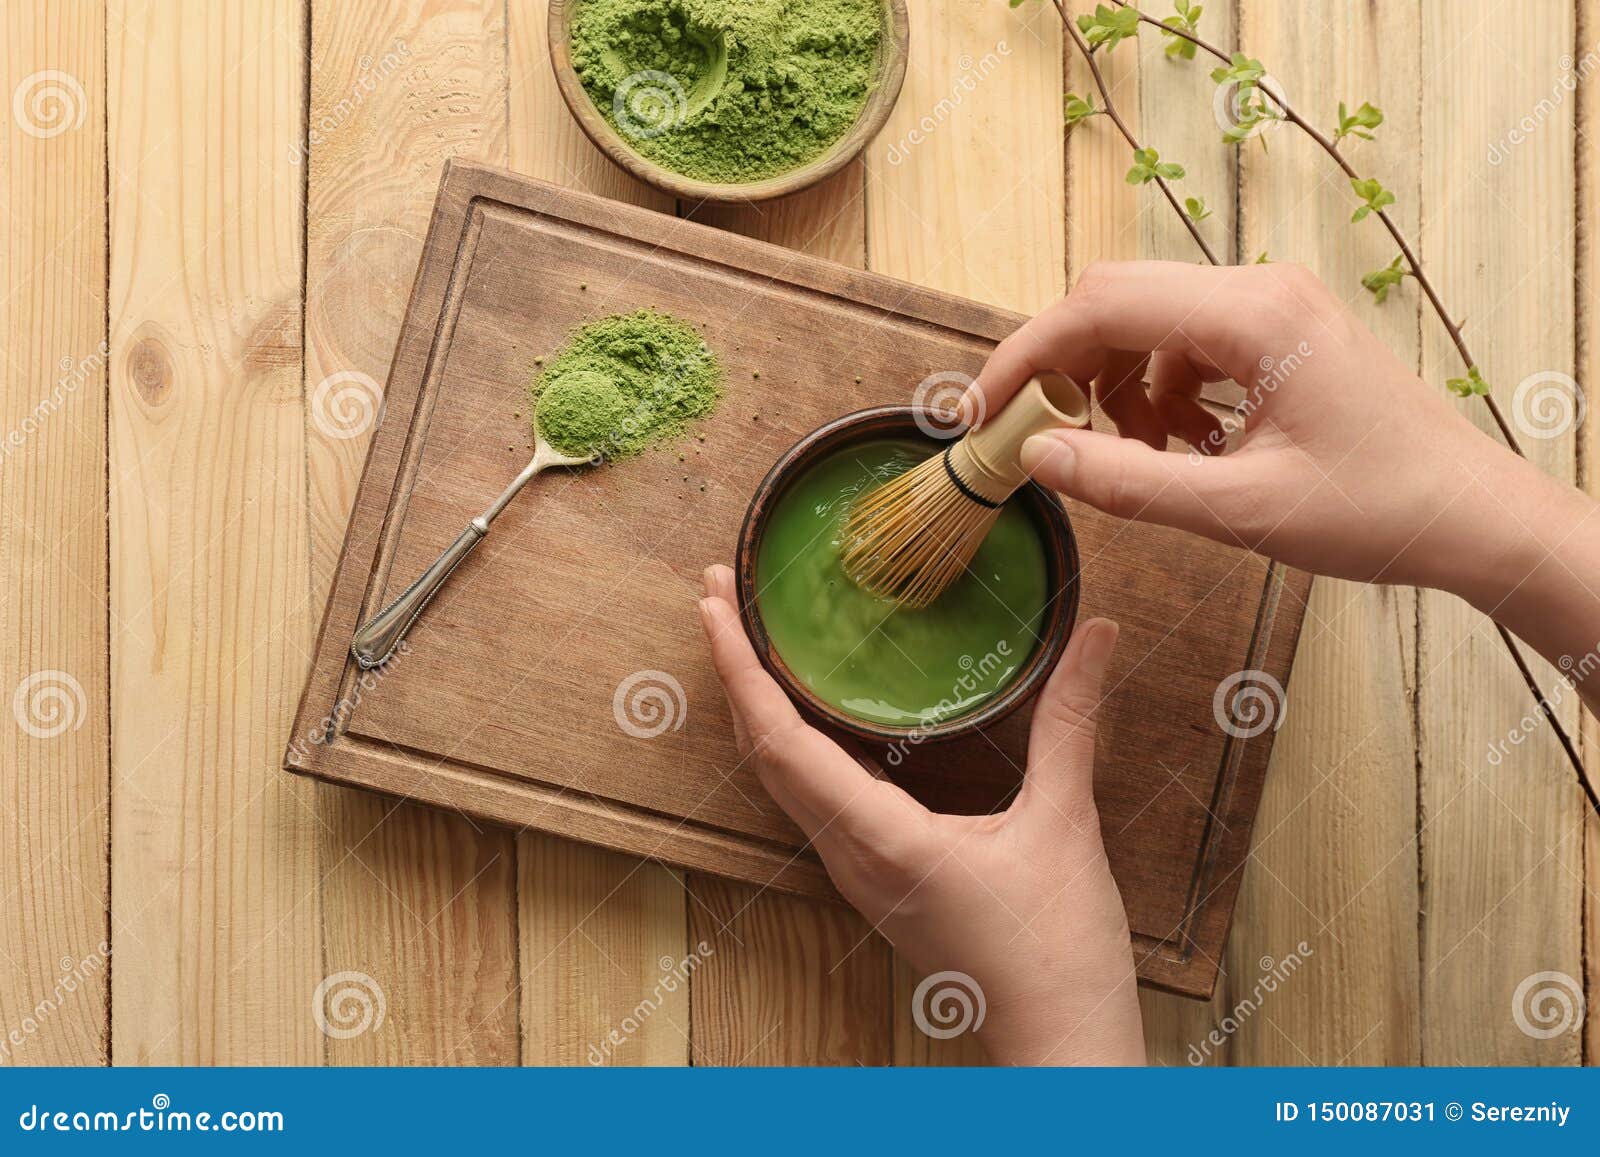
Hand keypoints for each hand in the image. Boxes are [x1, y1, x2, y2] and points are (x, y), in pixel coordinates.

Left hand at [697, 565, 1144, 1065]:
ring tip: (744, 638)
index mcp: (881, 840)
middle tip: (717, 595)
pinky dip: (788, 743)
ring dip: (754, 706)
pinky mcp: (875, 878)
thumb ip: (1072, 722)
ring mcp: (857, 872)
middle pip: (762, 754)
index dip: (740, 668)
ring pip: (779, 780)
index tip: (714, 605)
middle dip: (732, 670)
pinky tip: (803, 711)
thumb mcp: (1065, 823)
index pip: (781, 742)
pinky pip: (810, 799)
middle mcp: (851, 856)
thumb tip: (1096, 633)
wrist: (1058, 1042)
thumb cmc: (1057, 950)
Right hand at [968, 259, 1575, 606]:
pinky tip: (1183, 450)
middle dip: (1065, 369)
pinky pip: (1187, 346)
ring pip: (1149, 324)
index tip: (980, 412)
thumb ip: (1128, 483)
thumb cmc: (1376, 512)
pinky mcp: (1280, 334)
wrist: (1471, 517)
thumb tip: (1037, 459)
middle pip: (1118, 301)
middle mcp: (1260, 290)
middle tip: (1037, 437)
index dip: (1026, 356)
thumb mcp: (1240, 511)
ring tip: (1136, 458)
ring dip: (1117, 388)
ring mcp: (1272, 307)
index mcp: (1253, 316)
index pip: (1101, 306)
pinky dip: (1160, 395)